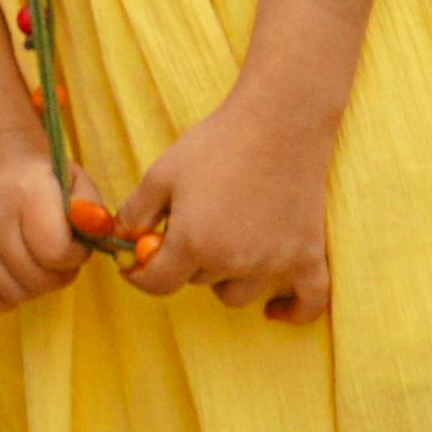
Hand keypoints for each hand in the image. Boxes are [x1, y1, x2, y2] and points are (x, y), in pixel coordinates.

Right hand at [0, 151, 91, 313]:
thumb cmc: (43, 180)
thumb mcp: (77, 184)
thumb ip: (92, 211)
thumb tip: (97, 235)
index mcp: (25, 190)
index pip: (55, 252)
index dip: (73, 257)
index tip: (72, 246)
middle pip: (34, 278)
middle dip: (55, 276)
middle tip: (55, 259)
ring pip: (10, 293)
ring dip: (31, 288)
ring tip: (34, 264)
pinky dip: (1, 298)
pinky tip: (10, 278)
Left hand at [123, 91, 337, 323]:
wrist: (280, 120)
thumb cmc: (217, 143)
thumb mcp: (161, 173)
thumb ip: (135, 212)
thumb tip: (122, 241)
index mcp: (193, 244)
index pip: (157, 284)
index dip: (139, 275)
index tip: (136, 264)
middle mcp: (234, 262)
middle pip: (198, 282)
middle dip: (186, 260)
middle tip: (191, 223)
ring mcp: (274, 262)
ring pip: (238, 293)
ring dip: (225, 276)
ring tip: (225, 241)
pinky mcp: (308, 255)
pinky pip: (308, 301)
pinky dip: (294, 311)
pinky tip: (276, 311)